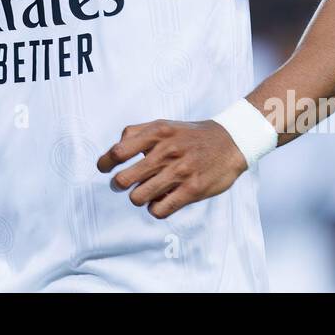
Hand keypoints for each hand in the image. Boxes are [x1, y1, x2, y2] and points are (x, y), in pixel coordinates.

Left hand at [97, 118, 248, 218]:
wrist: (230, 142)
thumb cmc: (190, 135)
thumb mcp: (164, 124)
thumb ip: (137, 132)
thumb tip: (115, 149)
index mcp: (157, 133)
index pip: (118, 152)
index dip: (105, 163)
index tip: (104, 168)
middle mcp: (166, 152)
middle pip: (125, 179)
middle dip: (120, 184)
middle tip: (124, 184)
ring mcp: (180, 172)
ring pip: (139, 197)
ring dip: (138, 197)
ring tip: (145, 192)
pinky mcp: (192, 190)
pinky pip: (160, 209)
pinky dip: (155, 208)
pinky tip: (160, 201)